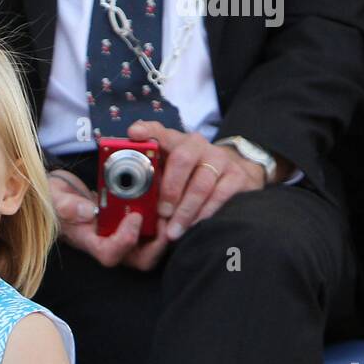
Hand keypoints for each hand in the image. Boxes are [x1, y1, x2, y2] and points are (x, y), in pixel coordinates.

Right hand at [46, 167, 171, 271]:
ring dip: (165, 229)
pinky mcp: (134, 223)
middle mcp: (112, 243)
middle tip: (165, 218)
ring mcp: (125, 234)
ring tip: (169, 205)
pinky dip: (163, 214)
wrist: (65, 194)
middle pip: (141, 259)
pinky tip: (166, 193)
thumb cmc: (58, 200)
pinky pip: (155, 227)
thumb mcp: (56, 199)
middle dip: (157, 244)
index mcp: (92, 243)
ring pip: (153, 245)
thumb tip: (88, 212)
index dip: (126, 240)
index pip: (111, 254)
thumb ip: (67, 206)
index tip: (134, 216)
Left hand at [127, 120, 266, 243]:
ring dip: (185, 210)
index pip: (160, 132)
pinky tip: (194, 227)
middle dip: (170, 188)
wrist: (235, 176)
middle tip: (161, 212)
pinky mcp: (236, 176)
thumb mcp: (170, 174)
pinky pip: (220, 195)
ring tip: (173, 232)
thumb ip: (151, 180)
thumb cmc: (191, 179)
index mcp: (175, 143)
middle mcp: (197, 146)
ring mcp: (219, 159)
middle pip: (182, 158)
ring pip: (201, 183)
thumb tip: (127, 200)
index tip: (135, 134)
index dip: (148, 131)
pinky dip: (205, 213)